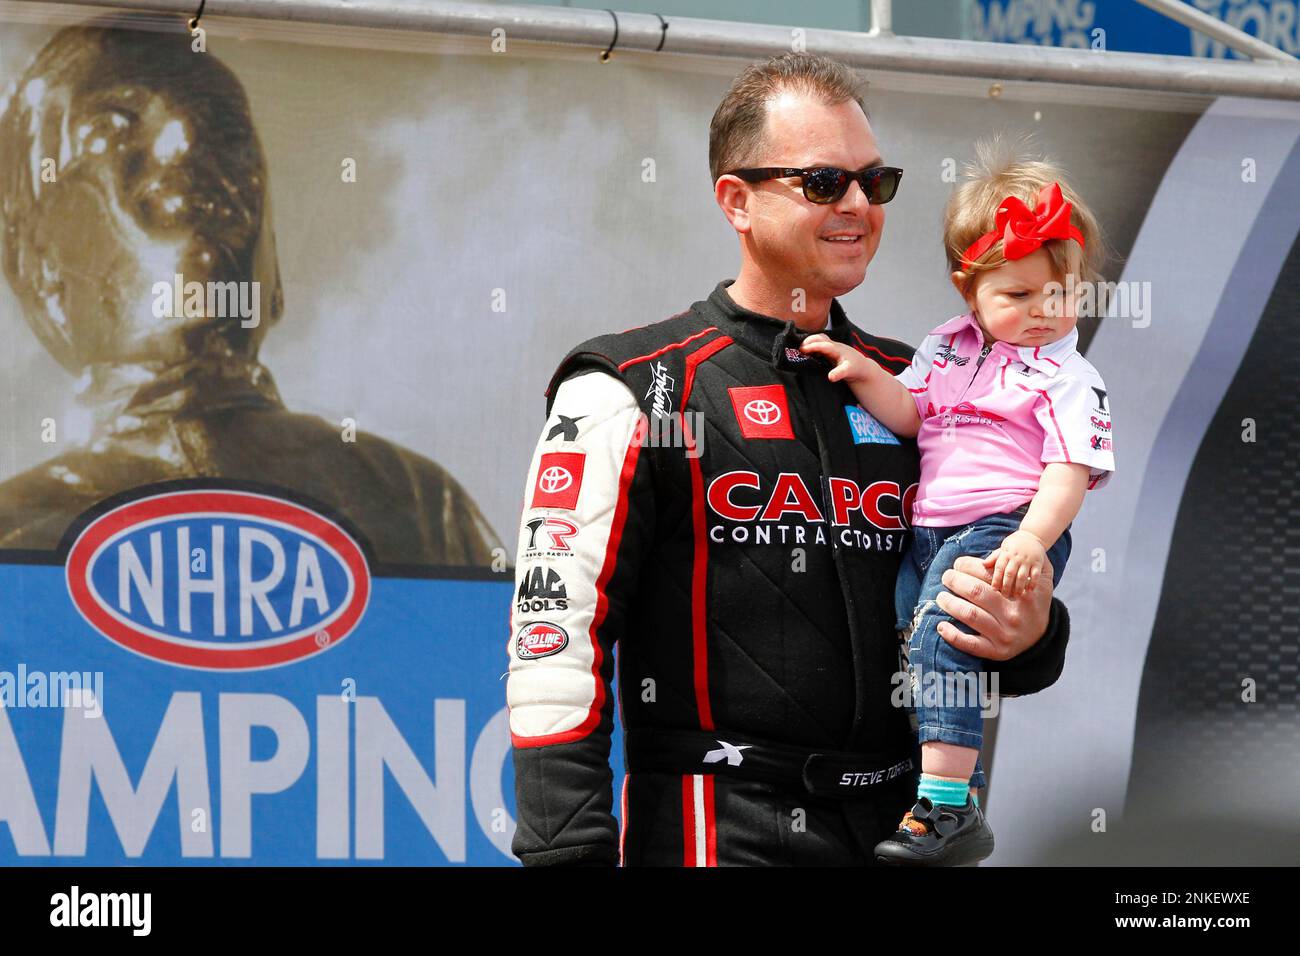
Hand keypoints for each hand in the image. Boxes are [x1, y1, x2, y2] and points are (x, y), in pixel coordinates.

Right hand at [799, 334, 870, 383]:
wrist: (862, 367)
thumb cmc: (855, 368)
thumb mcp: (848, 371)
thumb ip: (839, 373)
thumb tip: (830, 377)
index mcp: (837, 349)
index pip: (823, 344)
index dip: (812, 346)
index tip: (802, 350)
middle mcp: (834, 346)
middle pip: (820, 338)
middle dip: (808, 341)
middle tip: (798, 349)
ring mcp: (831, 347)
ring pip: (819, 340)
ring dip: (809, 342)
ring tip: (799, 351)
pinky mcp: (830, 351)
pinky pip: (819, 345)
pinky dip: (811, 346)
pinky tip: (806, 354)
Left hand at [934, 554, 1053, 661]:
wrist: (1041, 637)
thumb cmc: (1033, 601)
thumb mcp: (1042, 577)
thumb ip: (1031, 559)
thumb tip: (1001, 550)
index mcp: (1022, 593)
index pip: (988, 574)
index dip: (968, 566)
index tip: (958, 564)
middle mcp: (1013, 614)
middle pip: (977, 592)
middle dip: (956, 581)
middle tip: (947, 577)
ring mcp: (1004, 634)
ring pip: (971, 615)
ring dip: (950, 603)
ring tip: (941, 597)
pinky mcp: (996, 651)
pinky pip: (970, 644)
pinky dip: (952, 636)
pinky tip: (941, 626)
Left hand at [983, 529, 1047, 598]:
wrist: (1032, 535)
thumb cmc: (1014, 544)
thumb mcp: (1003, 547)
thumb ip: (994, 557)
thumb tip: (983, 564)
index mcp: (1006, 553)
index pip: (999, 568)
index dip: (996, 579)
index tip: (994, 589)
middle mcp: (1016, 557)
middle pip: (1010, 574)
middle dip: (1006, 586)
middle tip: (1005, 596)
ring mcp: (1028, 560)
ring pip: (1022, 576)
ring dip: (1019, 587)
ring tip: (1016, 596)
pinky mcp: (1038, 562)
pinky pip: (1035, 574)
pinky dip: (1032, 583)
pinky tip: (1029, 590)